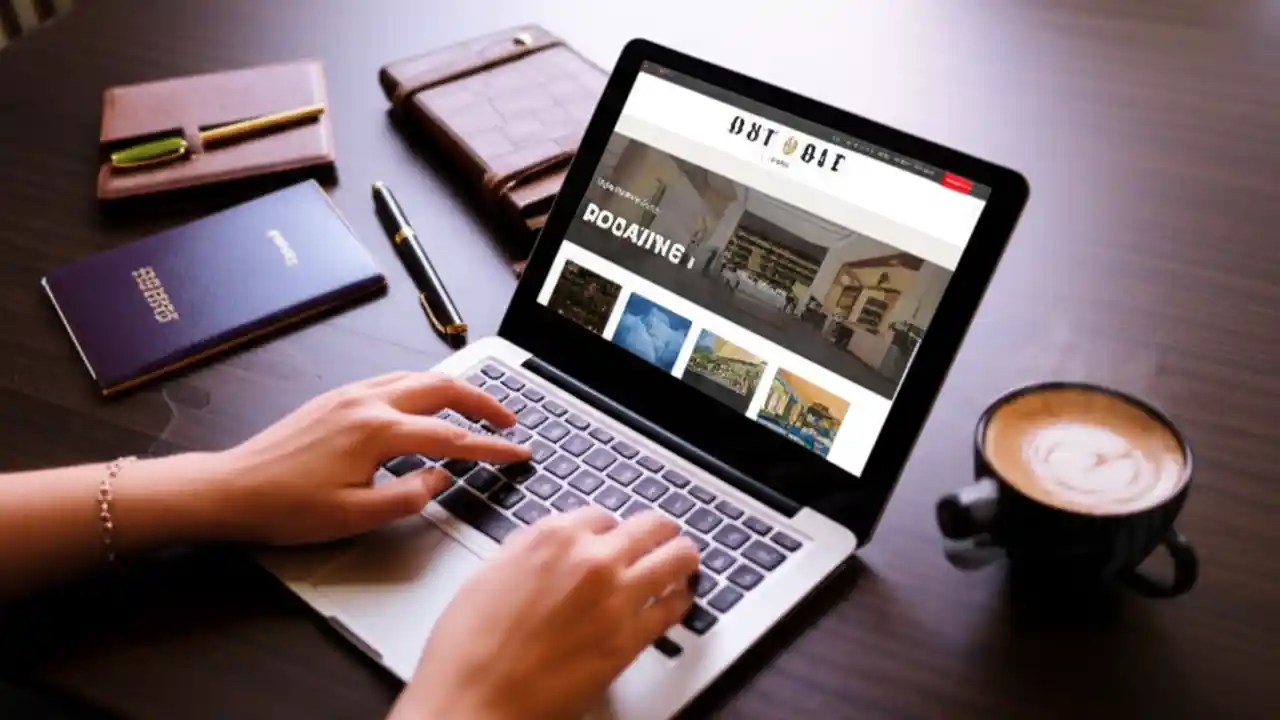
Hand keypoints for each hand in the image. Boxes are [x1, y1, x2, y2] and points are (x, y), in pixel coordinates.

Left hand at [210, 371, 530, 544]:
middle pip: (442, 389)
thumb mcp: (355, 516)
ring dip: (454, 389)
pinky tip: (427, 402)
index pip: (451, 436)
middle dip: (483, 401)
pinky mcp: (336, 398)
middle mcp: (366, 402)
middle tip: (510, 420)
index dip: (491, 446)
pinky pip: (392, 380)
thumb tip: (442, 478)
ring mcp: (349, 395)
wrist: (232, 490)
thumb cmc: (285, 507)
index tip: (518, 452)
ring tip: (479, 407)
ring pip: (417, 377)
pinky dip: (424, 386)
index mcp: (376, 431)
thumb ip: (409, 497)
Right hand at [392, 508, 699, 719]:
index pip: (603, 514)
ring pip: (678, 557)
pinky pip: (675, 607)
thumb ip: (529, 551)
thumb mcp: (488, 574)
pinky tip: (677, 602)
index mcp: (552, 536)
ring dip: (682, 558)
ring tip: (684, 563)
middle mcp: (591, 558)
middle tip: (663, 541)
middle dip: (658, 533)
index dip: (610, 530)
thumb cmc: (468, 649)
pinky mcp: (631, 638)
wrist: (474, 700)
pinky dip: (681, 601)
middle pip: (652, 526)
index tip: (613, 539)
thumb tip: (550, 545)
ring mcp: (617, 597)